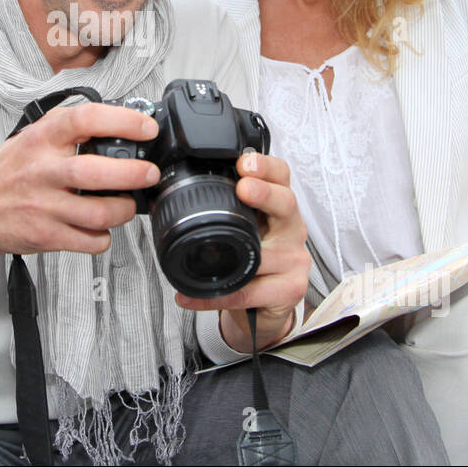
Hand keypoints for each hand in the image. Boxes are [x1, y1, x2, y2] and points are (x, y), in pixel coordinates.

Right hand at [0, 102, 160, 262]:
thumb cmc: (7, 174)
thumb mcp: (29, 137)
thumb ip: (65, 127)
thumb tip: (115, 120)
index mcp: (41, 139)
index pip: (86, 119)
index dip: (123, 121)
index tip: (147, 128)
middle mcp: (42, 171)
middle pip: (97, 171)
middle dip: (134, 173)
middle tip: (149, 173)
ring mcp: (44, 206)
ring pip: (100, 212)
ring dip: (124, 210)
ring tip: (127, 205)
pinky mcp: (46, 235)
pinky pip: (90, 240)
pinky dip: (104, 236)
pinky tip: (100, 227)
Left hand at [175, 151, 309, 351]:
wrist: (265, 303)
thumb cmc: (254, 258)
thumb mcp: (244, 228)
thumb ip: (225, 208)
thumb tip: (173, 190)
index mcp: (279, 206)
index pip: (281, 177)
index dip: (266, 167)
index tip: (245, 163)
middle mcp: (292, 228)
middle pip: (285, 203)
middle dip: (264, 193)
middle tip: (244, 188)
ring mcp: (295, 259)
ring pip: (265, 254)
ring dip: (229, 257)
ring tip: (202, 251)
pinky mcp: (290, 289)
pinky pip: (248, 291)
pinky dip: (218, 295)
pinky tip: (193, 294)